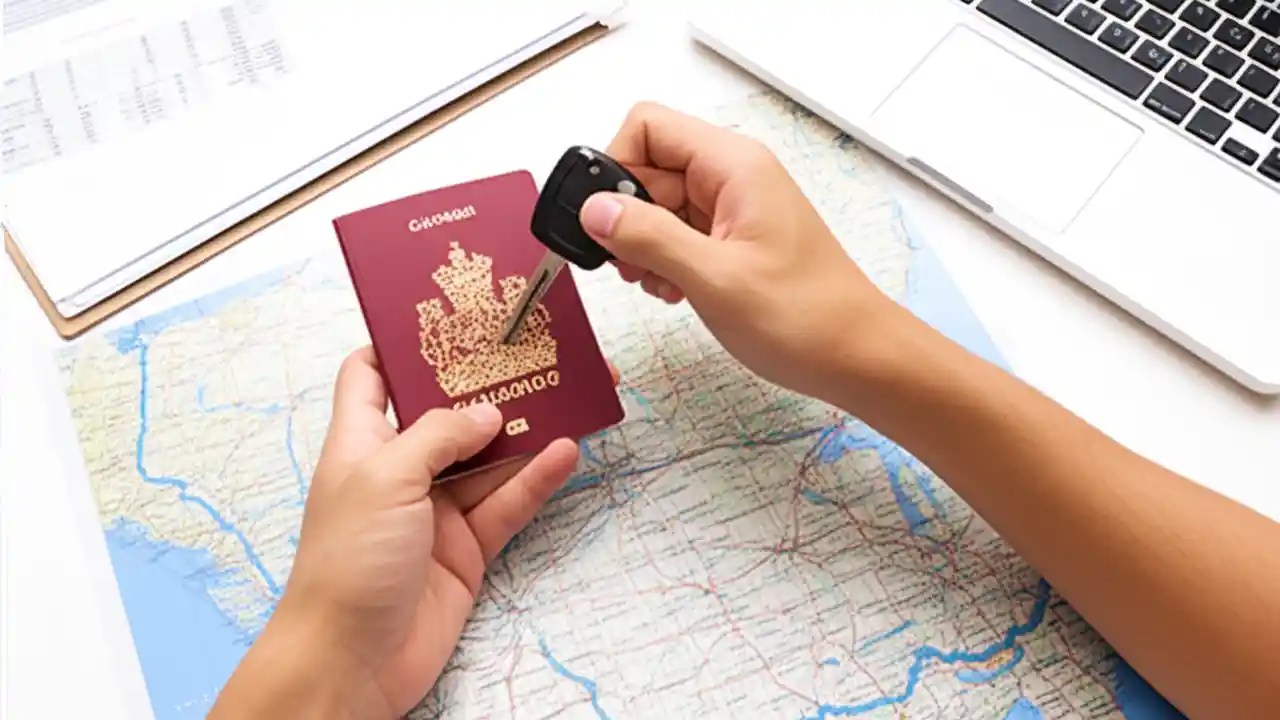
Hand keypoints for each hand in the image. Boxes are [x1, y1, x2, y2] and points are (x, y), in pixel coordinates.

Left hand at [211, 347, 608, 718]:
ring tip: (573, 394)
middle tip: (535, 352)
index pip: (371, 376)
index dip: (401, 345)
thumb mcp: (385, 478)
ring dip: (528, 430)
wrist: (353, 661)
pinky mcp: (466, 548)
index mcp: (362, 442)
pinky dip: (537, 479)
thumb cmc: (347, 564)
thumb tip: (485, 411)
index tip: (447, 318)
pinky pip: (508, 503)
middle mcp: (399, 470)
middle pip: (449, 413)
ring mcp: (436, 510)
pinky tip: (567, 453)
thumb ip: (438, 434)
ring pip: (490, 458)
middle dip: (490, 385)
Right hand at [579, 101, 896, 401]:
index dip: (616, 168)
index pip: (647, 127)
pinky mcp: (735, 240)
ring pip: (660, 205)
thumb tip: (595, 210)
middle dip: (628, 217)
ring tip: (661, 285)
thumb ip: (648, 238)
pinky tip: (677, 292)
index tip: (608, 221)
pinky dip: (666, 261)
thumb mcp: (713, 278)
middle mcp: (733, 176)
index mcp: (733, 165)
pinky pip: (680, 234)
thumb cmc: (803, 317)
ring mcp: (734, 209)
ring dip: (645, 245)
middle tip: (634, 265)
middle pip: (649, 168)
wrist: (856, 355)